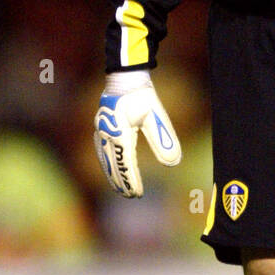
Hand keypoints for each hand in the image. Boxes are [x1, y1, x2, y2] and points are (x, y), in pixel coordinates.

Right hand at [93, 71, 181, 196]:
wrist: (124, 77)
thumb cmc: (141, 96)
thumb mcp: (156, 115)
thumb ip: (164, 139)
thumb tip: (173, 163)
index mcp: (120, 132)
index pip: (126, 163)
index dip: (132, 181)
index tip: (138, 194)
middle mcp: (106, 134)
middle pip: (113, 165)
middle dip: (122, 182)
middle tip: (132, 197)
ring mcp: (101, 131)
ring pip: (105, 160)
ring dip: (112, 176)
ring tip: (121, 190)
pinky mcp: (101, 128)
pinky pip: (101, 152)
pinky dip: (106, 164)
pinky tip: (111, 170)